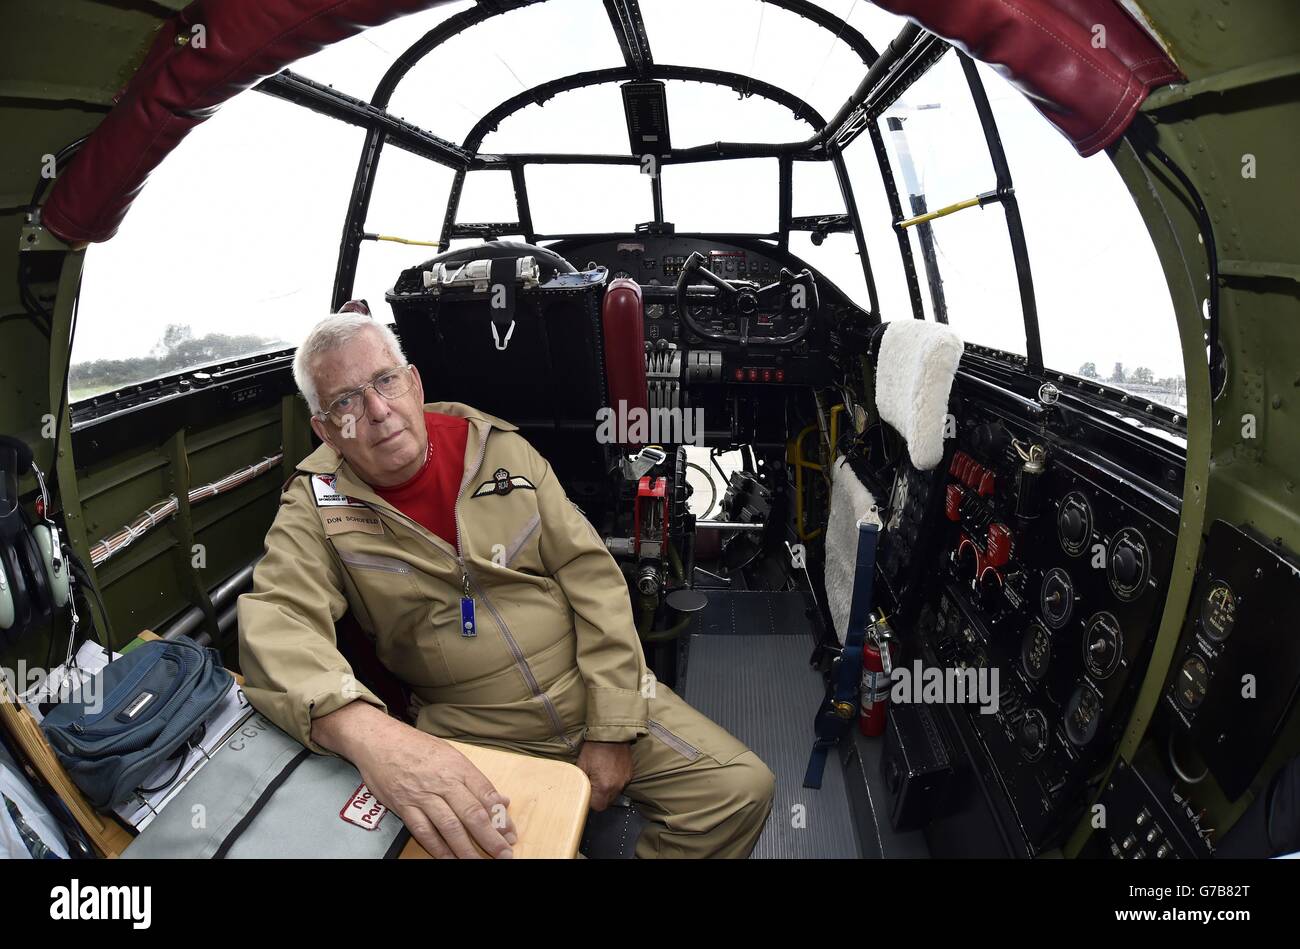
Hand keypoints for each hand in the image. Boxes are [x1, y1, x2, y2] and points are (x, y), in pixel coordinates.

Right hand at [314, 703, 516, 857]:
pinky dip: (438, 848)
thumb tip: (501, 800)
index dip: (501, 818)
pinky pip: (424, 831)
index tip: (511, 835)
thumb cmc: (417, 747)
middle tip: (504, 854)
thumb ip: (476, 781)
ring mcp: (423, 795)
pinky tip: (449, 859)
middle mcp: (444, 781)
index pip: (486, 795)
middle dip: (491, 838)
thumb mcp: (452, 755)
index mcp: (459, 767)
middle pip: (472, 814)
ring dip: (466, 849)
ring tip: (479, 862)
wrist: (380, 741)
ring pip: (450, 827)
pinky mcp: (404, 807)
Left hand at [577, 740, 632, 810]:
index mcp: (604, 787)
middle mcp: (617, 786)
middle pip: (607, 803)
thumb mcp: (582, 766)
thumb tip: (577, 793)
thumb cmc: (595, 748)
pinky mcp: (629, 774)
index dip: (590, 803)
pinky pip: (621, 785)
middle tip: (592, 785)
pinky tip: (608, 772)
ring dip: (607, 791)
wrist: (611, 733)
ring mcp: (625, 780)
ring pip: (614, 794)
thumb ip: (580, 783)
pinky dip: (614, 783)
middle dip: (599, 798)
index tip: (586, 795)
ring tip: (600, 777)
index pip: (598, 807)